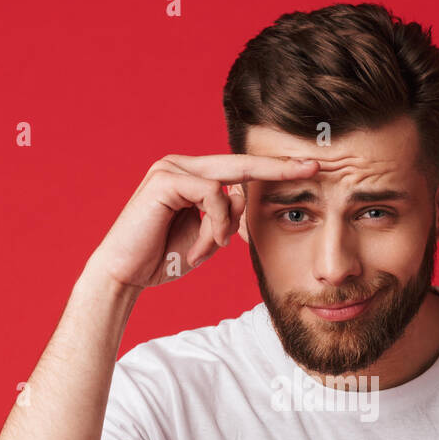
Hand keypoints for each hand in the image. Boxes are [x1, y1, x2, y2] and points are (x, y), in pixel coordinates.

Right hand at [85, 153, 318, 290]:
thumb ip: (226, 217)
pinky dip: (214, 223)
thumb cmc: (162, 258)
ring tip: (210, 248)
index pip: (239, 168)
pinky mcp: (165, 179)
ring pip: (226, 186)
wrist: (125, 275)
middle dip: (278, 167)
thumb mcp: (206, 237)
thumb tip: (246, 198)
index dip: (273, 168)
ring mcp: (171, 168)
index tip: (308, 168)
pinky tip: (204, 245)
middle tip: (313, 167)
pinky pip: (211, 195)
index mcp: (191, 176)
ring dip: (225, 225)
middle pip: (240, 163)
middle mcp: (180, 165)